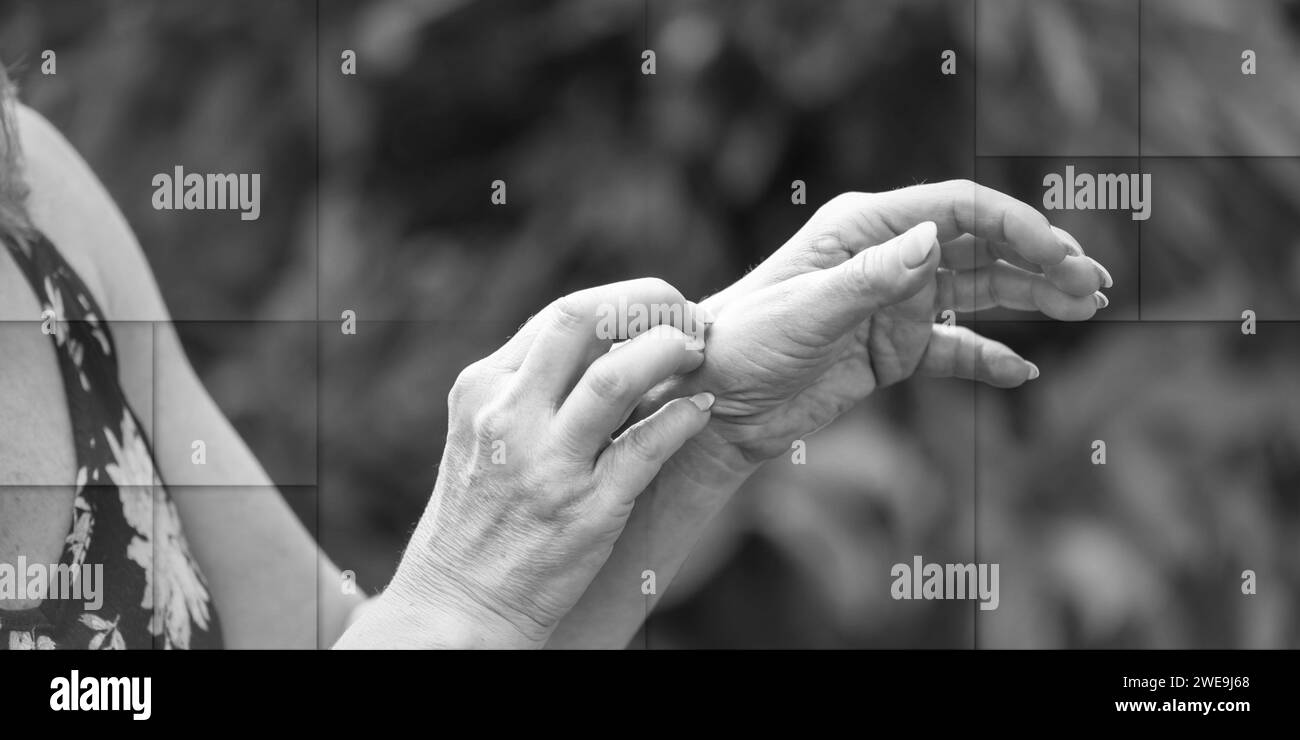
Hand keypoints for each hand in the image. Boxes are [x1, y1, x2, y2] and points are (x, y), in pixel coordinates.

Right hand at [337, 279, 713, 647]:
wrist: (457, 606)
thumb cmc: (478, 519)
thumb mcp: (482, 435)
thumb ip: (528, 388)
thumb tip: (602, 346)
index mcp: (483, 388)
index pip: (562, 315)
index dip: (624, 301)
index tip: (658, 310)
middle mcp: (508, 416)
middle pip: (583, 320)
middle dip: (648, 303)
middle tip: (686, 316)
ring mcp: (546, 463)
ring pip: (616, 377)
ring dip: (670, 350)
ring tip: (698, 351)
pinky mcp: (585, 510)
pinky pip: (647, 446)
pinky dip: (684, 418)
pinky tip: (702, 410)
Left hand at [548, 181, 1114, 648]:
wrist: (712, 403)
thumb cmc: (743, 343)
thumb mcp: (805, 311)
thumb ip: (869, 279)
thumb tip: (931, 239)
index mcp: (864, 230)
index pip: (958, 210)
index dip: (1016, 227)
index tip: (1060, 257)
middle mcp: (886, 259)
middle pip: (981, 248)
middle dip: (1039, 261)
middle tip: (1092, 286)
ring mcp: (893, 306)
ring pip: (978, 293)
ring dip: (1030, 300)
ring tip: (1084, 310)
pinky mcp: (891, 352)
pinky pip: (954, 349)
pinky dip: (988, 357)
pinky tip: (1022, 371)